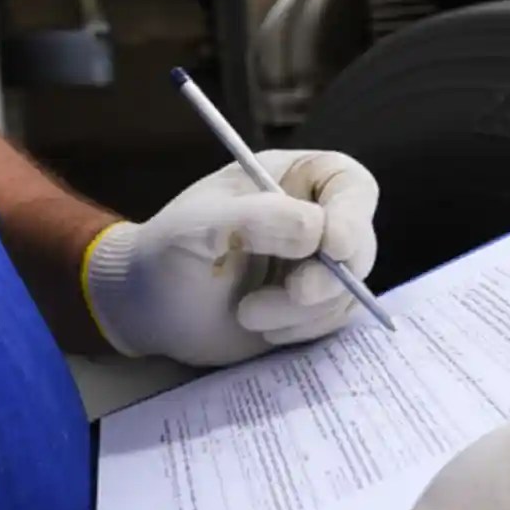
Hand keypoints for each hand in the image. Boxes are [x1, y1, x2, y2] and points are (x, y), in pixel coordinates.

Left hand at [82, 149, 378, 365]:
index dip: (354, 216)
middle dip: (329, 277)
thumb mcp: (201, 226)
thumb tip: (318, 232)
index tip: (335, 248)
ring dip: (304, 310)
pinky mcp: (310, 308)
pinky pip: (333, 320)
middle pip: (360, 243)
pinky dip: (303, 329)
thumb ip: (258, 220)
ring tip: (248, 314)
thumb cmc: (168, 252)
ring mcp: (315, 266)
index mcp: (293, 180)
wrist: (149, 309)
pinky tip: (263, 327)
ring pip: (349, 289)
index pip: (351, 186)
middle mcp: (314, 218)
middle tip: (294, 293)